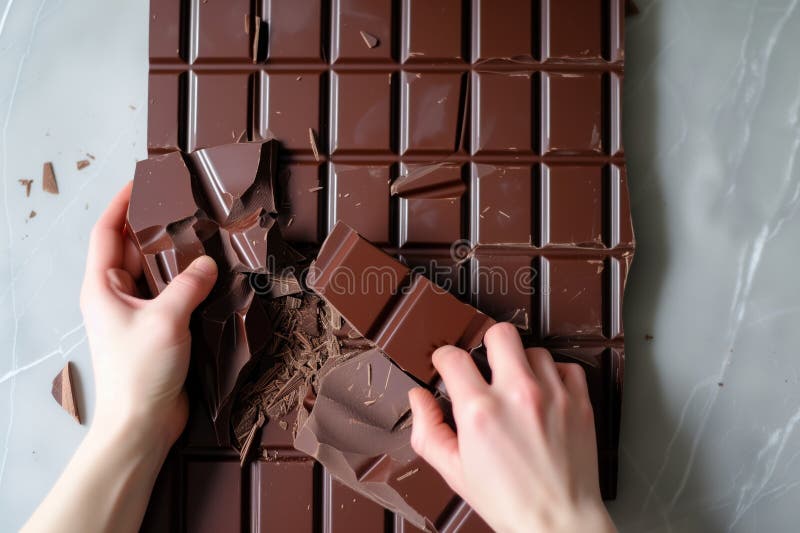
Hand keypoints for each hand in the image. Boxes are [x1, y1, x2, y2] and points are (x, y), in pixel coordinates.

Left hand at [80, 182, 216, 450]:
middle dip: (152, 224)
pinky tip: (208, 274)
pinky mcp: (155, 329)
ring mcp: (135, 313)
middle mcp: (115, 295)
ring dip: (172, 254)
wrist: (141, 422)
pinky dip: (185, 281)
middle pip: (130, 247)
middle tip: (181, 203)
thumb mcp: (166, 320)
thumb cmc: (139, 372)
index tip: (140, 181)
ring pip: (153, 271)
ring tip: (199, 232)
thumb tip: (208, 262)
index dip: (121, 203)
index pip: (106, 232)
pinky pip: (169, 294)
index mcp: (102, 287)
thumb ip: (189, 285)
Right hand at [408, 323, 614, 532]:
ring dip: (522, 365)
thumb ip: (427, 429)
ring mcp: (552, 395)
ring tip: (519, 391)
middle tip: (487, 368)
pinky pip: (566, 367)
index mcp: (479, 411)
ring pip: (533, 350)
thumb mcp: (453, 471)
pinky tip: (545, 396)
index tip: (448, 367)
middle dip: (486, 346)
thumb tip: (418, 397)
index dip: (444, 360)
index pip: (452, 357)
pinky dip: (555, 377)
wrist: (558, 522)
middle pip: (499, 334)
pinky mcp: (579, 402)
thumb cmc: (506, 501)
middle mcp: (516, 394)